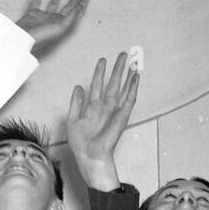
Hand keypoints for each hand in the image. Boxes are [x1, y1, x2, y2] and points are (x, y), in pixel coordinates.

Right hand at [16, 0, 90, 51]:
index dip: (84, 1)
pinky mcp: (33, 14)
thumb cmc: (41, 37)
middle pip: (69, 5)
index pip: (77, 11)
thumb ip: (71, 16)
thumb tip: (80, 6)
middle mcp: (55, 20)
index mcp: (63, 24)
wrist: (22, 41)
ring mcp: (44, 17)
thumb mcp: (60, 27)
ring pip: (54, 2)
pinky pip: (37, 1)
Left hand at [66, 52, 138, 184]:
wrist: (90, 155)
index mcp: (93, 107)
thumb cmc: (80, 143)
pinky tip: (136, 77)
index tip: (102, 60)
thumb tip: (79, 87)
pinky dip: (133, 88)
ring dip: (127, 75)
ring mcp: (115, 110)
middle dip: (117, 69)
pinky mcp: (122, 115)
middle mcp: (105, 106)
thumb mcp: (73, 120)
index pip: (98, 85)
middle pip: (113, 83)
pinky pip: (129, 99)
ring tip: (132, 61)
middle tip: (122, 54)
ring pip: (122, 88)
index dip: (100, 72)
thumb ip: (76, 103)